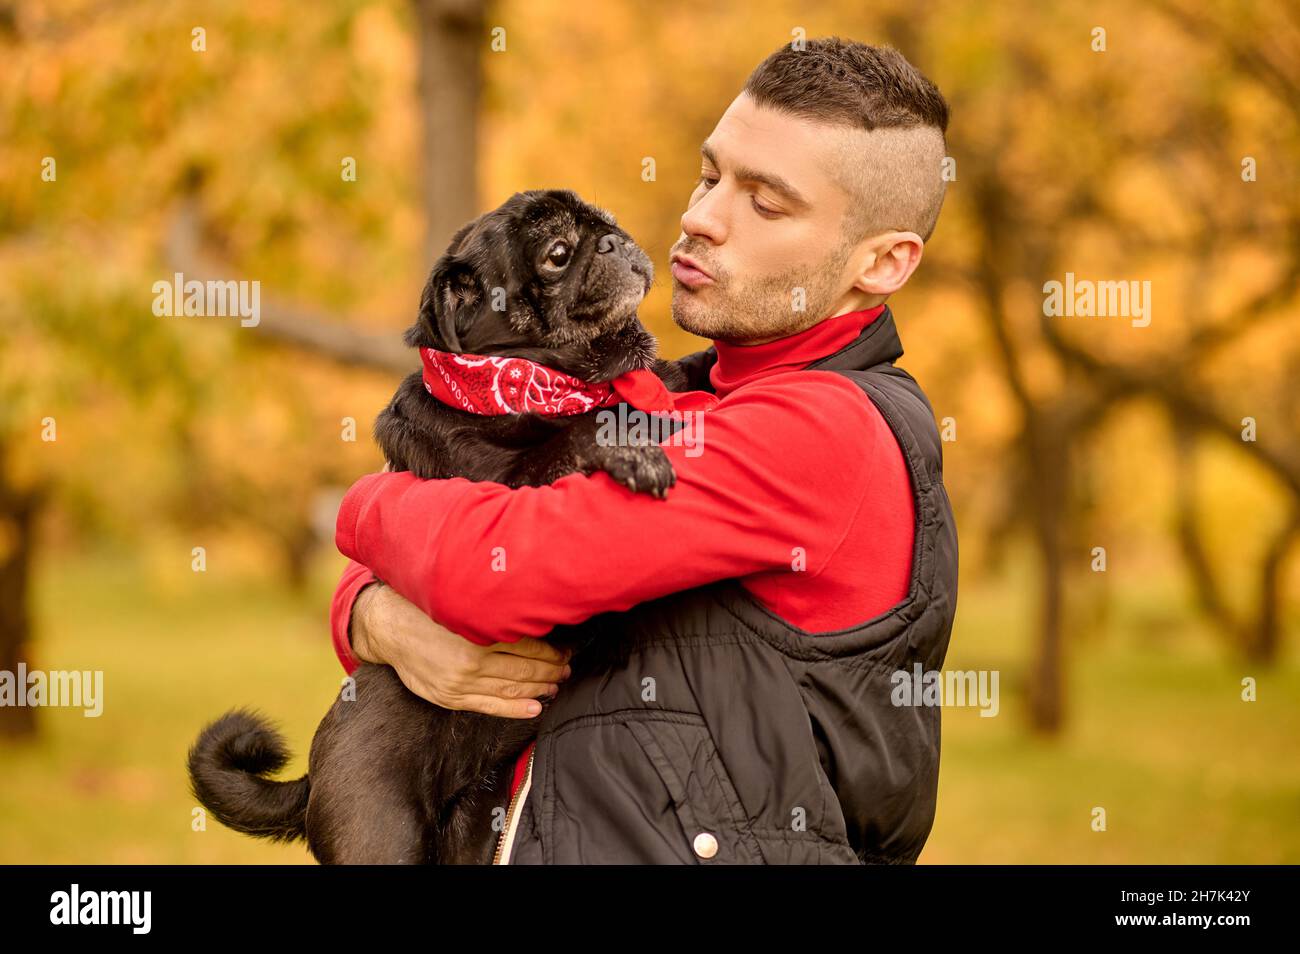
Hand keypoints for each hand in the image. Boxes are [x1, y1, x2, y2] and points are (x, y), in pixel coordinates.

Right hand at [349, 582, 572, 717]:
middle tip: (568, 667)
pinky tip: (536, 707)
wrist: (389, 628)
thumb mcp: (461, 602)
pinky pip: (490, 706)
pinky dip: (516, 709)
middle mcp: (472, 660)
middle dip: (552, 669)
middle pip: (525, 669)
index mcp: (478, 632)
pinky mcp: (451, 697)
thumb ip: (493, 610)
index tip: (567, 648)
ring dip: (540, 687)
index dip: (552, 649)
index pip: (528, 645)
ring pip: (512, 688)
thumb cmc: (427, 610)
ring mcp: (461, 683)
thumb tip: (532, 613)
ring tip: (557, 683)